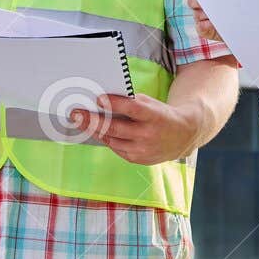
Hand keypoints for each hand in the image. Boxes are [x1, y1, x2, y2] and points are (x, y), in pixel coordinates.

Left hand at [70, 93, 202, 165]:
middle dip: (93, 120)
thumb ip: (131, 103)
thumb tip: (104, 102)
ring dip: (94, 130)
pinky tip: (96, 131)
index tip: (98, 99)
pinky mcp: (138, 159)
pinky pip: (116, 148)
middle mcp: (149, 135)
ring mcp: (143, 150)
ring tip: (81, 122)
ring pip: (112, 140)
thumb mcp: (151, 104)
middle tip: (76, 114)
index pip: (132, 109)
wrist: (182, 135)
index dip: (114, 104)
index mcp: (155, 116)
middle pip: (115, 128)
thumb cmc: (161, 115)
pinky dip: (106, 139)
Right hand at [169, 0, 243, 45]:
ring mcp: (201, 18)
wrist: (249, 23)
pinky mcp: (204, 31)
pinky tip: (216, 24)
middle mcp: (200, 4)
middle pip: (191, 1)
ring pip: (197, 15)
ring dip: (208, 14)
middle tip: (206, 2)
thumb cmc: (240, 3)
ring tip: (222, 15)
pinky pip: (200, 28)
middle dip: (197, 1)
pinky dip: (208, 26)